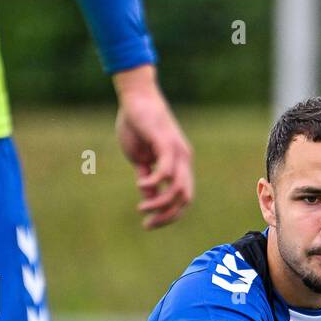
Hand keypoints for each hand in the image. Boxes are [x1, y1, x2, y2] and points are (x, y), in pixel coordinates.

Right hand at [113, 65, 193, 228]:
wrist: (136, 96)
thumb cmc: (137, 125)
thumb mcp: (140, 158)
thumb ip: (146, 177)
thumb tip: (149, 198)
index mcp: (179, 165)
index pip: (183, 199)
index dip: (169, 216)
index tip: (150, 224)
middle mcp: (183, 160)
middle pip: (185, 198)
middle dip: (167, 216)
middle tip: (148, 224)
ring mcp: (177, 151)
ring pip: (178, 188)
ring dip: (160, 203)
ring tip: (142, 208)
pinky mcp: (166, 142)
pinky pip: (167, 169)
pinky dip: (155, 182)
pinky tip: (141, 185)